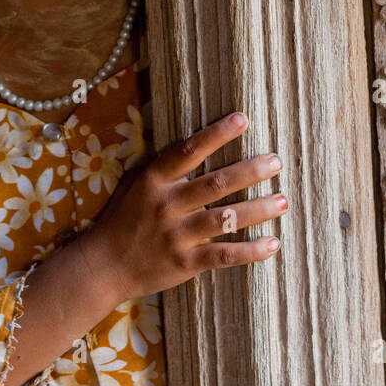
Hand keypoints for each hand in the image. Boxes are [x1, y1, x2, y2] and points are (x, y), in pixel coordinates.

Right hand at [80, 112, 286, 302]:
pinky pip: (223, 255)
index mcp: (154, 181)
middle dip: (249, 171)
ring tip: (283, 201)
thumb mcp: (136, 185)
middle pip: (215, 184)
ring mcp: (176, 235)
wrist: (103, 266)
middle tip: (276, 162)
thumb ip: (165, 168)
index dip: (216, 134)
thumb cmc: (123, 219)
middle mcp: (166, 205)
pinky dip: (250, 251)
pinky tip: (273, 244)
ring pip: (225, 219)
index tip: (243, 119)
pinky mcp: (185, 262)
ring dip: (258, 209)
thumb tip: (199, 142)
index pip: (188, 151)